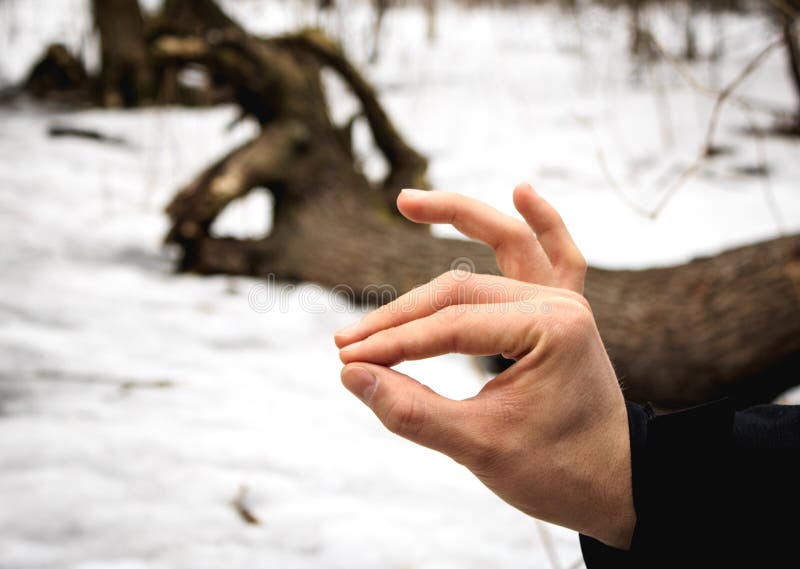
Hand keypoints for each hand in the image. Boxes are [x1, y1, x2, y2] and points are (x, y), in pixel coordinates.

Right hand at [335, 185, 634, 548]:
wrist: (618, 487)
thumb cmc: (556, 473)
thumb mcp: (479, 448)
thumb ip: (411, 411)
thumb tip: (350, 375)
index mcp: (550, 329)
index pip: (450, 325)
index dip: (393, 343)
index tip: (347, 361)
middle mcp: (560, 303)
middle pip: (460, 288)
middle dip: (402, 315)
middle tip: (348, 341)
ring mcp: (565, 302)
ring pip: (506, 246)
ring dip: (459, 219)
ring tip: (407, 201)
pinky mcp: (563, 312)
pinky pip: (556, 255)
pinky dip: (541, 223)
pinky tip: (522, 190)